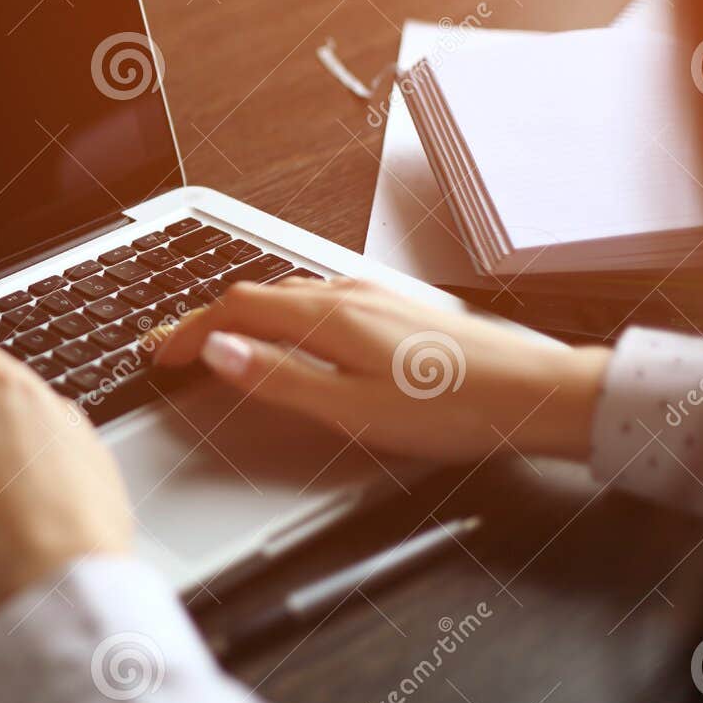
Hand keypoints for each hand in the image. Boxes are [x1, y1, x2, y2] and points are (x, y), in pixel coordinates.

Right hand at [154, 278, 610, 463]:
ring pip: (289, 294)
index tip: (163, 355)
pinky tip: (291, 335)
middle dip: (209, 321)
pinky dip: (282, 314)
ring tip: (223, 344)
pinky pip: (319, 298)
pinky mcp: (397, 308)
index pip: (236, 308)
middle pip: (258, 294)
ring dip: (245, 315)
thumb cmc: (454, 408)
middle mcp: (348, 293)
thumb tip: (221, 352)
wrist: (539, 394)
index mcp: (330, 316)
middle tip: (179, 350)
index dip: (191, 331)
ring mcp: (375, 296)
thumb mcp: (352, 409)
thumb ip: (280, 378)